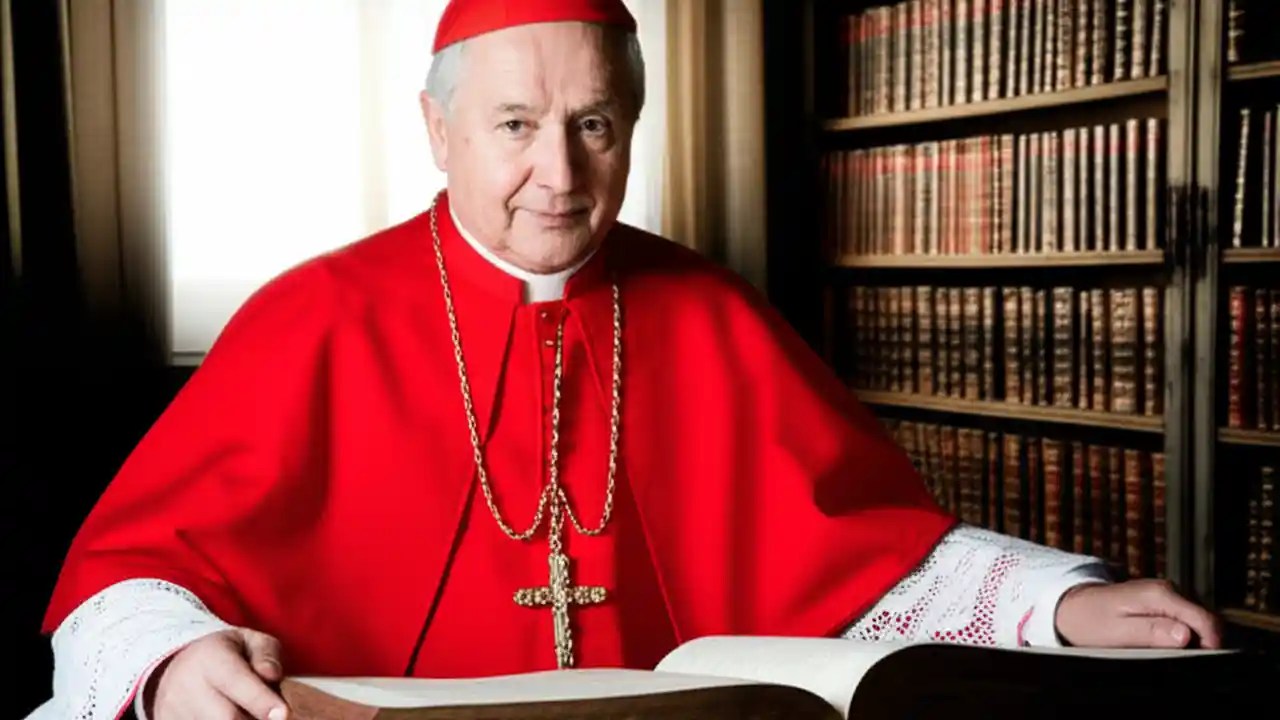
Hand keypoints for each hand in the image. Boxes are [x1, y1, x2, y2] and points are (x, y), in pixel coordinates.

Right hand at [148, 627, 289, 719]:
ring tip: (244, 709)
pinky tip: (232, 716)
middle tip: (269, 712)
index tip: (282, 714)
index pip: (236, 682)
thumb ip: (267, 655)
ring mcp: (174, 712)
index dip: (260, 701)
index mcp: (210, 658)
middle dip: (254, 718)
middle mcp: (187, 687)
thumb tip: (271, 675)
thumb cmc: (226, 655)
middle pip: (226, 718)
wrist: (178, 668)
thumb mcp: (251, 642)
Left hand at [1054, 578, 1223, 648]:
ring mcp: (1167, 594)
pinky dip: (1187, 635)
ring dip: (1196, 640)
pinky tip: (1170, 648)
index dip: (1212, 644)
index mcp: (1160, 595)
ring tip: (1175, 658)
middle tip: (1186, 665)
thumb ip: (1151, 631)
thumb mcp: (1118, 632)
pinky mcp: (1164, 602)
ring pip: (1199, 620)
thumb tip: (1185, 636)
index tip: (1202, 664)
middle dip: (1206, 643)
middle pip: (1207, 619)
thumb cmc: (1092, 622)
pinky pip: (1187, 619)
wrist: (1073, 606)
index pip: (1205, 619)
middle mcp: (1168, 589)